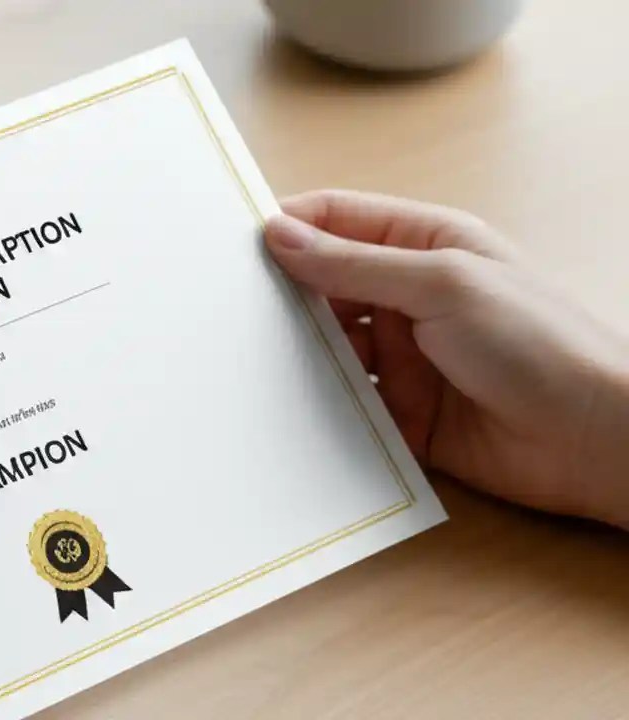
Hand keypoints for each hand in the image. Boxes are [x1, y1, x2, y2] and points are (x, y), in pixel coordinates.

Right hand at [264, 190, 628, 528]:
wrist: (594, 440)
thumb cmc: (539, 343)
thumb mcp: (443, 284)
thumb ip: (355, 264)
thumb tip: (280, 234)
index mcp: (426, 245)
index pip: (339, 220)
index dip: (288, 224)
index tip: (232, 242)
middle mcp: (409, 296)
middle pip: (323, 284)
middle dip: (279, 293)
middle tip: (223, 306)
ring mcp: (404, 357)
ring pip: (327, 346)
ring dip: (294, 352)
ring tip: (242, 358)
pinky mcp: (400, 414)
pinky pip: (342, 405)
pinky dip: (315, 405)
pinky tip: (279, 407)